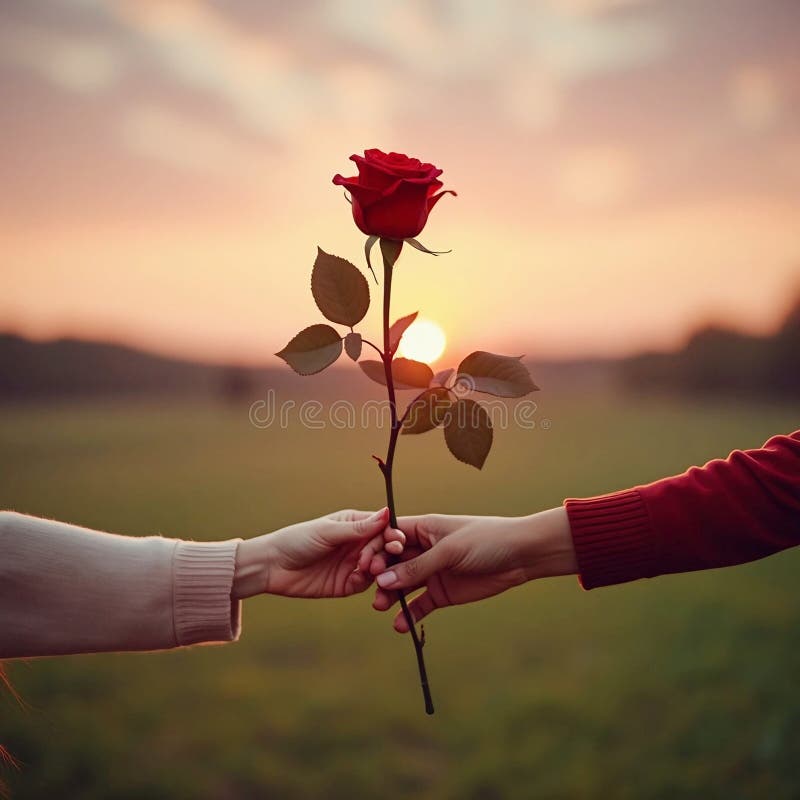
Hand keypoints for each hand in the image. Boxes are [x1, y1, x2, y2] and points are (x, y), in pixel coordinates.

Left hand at [232, 508, 388, 598]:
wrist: (272, 567)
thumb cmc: (296, 540)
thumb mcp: (328, 532)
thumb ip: (358, 528)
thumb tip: (387, 513)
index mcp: (355, 524)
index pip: (382, 527)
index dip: (392, 534)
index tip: (395, 542)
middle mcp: (357, 544)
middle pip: (384, 548)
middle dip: (386, 553)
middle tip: (378, 559)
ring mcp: (353, 564)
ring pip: (379, 567)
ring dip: (379, 569)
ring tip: (371, 569)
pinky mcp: (347, 584)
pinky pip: (366, 584)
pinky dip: (368, 582)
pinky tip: (360, 578)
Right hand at [367, 507, 577, 630]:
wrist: (521, 556)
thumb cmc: (486, 540)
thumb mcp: (449, 550)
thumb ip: (418, 567)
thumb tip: (383, 581)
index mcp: (423, 528)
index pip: (389, 537)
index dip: (375, 550)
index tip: (366, 566)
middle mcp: (423, 549)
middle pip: (392, 563)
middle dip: (380, 576)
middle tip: (373, 590)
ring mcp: (432, 572)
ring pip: (402, 585)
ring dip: (390, 596)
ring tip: (381, 607)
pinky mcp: (442, 592)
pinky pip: (420, 604)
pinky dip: (409, 614)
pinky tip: (400, 625)